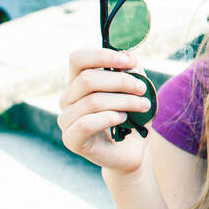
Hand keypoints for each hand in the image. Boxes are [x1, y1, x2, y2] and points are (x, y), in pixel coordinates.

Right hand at [58, 47, 152, 173]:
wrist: (131, 152)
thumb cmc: (131, 119)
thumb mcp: (135, 92)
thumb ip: (131, 73)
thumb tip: (130, 56)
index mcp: (78, 82)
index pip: (77, 58)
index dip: (102, 55)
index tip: (128, 60)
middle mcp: (67, 99)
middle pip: (88, 79)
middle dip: (120, 81)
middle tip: (143, 88)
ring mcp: (66, 119)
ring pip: (92, 101)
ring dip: (123, 101)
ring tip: (143, 105)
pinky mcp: (71, 139)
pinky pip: (86, 123)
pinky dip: (109, 118)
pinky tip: (123, 119)